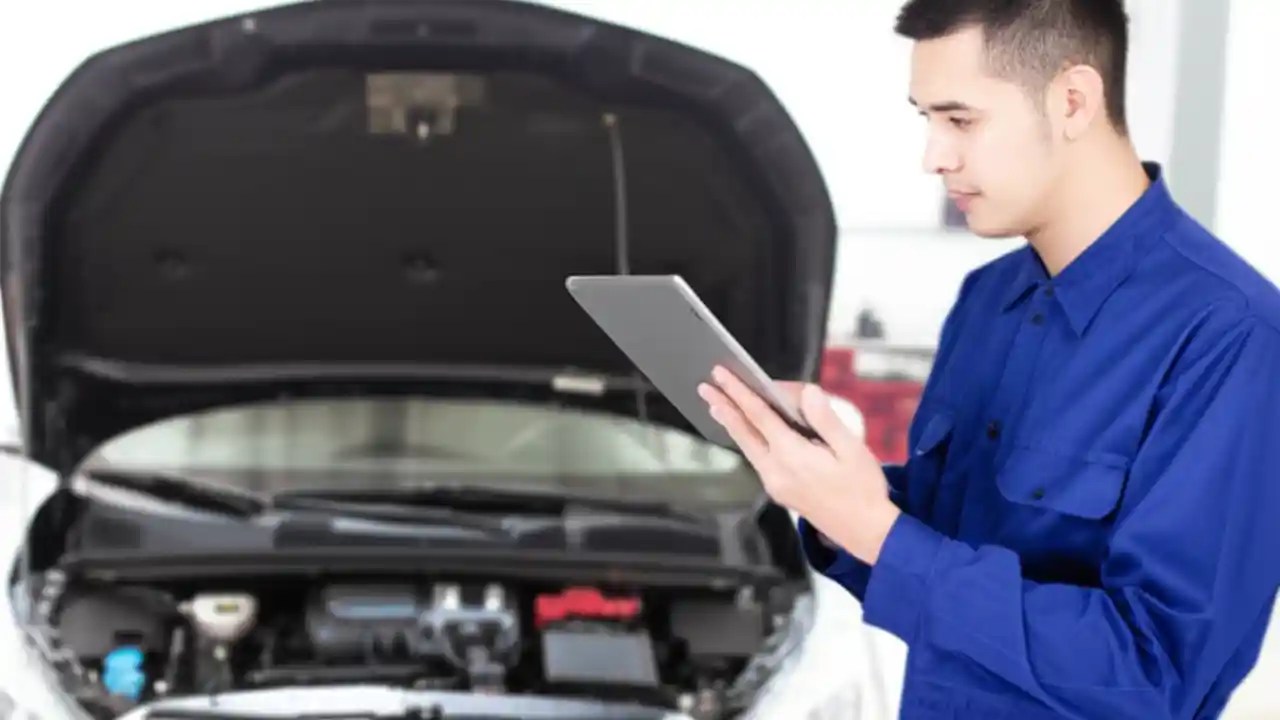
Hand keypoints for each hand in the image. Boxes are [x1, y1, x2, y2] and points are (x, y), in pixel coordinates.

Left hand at [697, 367, 899, 563]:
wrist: (865, 532)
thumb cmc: (863, 489)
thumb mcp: (853, 449)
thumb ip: (826, 419)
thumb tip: (807, 392)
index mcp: (793, 456)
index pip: (759, 416)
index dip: (739, 392)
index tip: (721, 374)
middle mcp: (776, 471)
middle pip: (743, 432)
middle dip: (723, 406)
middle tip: (704, 387)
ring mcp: (775, 484)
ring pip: (747, 448)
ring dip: (731, 424)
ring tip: (716, 405)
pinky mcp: (779, 492)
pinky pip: (756, 459)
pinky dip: (746, 440)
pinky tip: (745, 431)